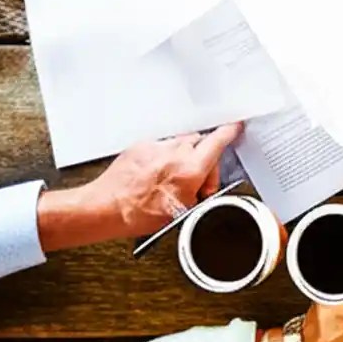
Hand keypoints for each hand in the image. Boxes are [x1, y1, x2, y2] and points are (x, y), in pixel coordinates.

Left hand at [36, 124, 242, 251]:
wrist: (107, 208)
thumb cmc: (140, 214)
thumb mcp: (183, 212)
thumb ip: (200, 193)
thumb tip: (204, 190)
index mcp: (190, 169)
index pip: (218, 141)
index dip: (230, 133)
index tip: (235, 128)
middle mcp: (175, 153)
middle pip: (199, 143)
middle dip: (201, 158)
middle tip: (195, 178)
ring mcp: (156, 147)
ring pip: (179, 143)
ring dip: (181, 157)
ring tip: (171, 178)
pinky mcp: (141, 146)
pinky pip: (160, 146)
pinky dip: (161, 157)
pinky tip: (154, 175)